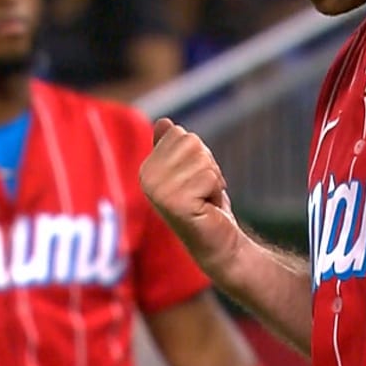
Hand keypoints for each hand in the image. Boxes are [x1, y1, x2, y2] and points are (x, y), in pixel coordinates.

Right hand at [140, 119, 244, 276]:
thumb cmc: (206, 206)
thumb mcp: (190, 171)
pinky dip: (216, 190)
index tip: (195, 180)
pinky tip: (207, 208)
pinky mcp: (176, 203)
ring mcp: (159, 191)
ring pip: (202, 159)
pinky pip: (209, 176)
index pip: (180, 134)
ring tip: (205, 200)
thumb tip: (163, 122)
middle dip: (207, 165)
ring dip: (212, 179)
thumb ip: (173, 148)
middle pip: (191, 143)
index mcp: (147, 169)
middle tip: (203, 192)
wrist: (219, 243)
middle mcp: (146, 179)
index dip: (198, 155)